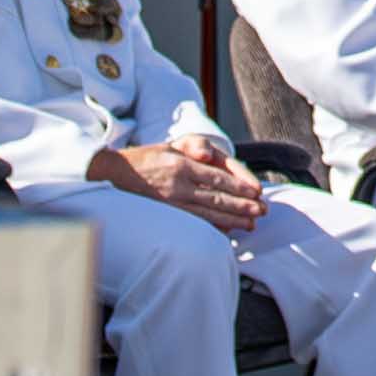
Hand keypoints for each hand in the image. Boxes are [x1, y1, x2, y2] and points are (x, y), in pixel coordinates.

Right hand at [96, 138, 270, 230]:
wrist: (114, 174)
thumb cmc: (148, 158)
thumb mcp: (171, 145)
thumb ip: (194, 146)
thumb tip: (208, 155)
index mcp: (182, 164)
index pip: (218, 178)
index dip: (239, 186)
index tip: (257, 193)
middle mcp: (178, 184)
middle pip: (217, 198)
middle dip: (242, 206)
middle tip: (262, 211)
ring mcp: (171, 202)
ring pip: (207, 213)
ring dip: (231, 219)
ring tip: (250, 224)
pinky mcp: (166, 214)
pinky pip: (193, 222)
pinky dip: (211, 227)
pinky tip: (226, 231)